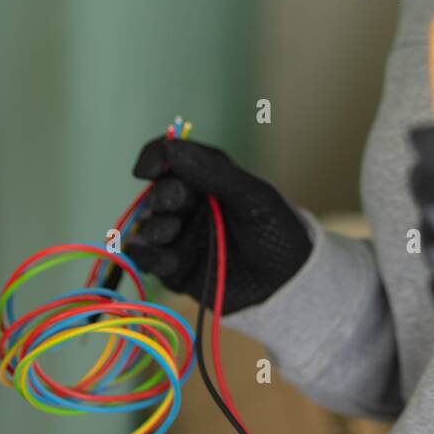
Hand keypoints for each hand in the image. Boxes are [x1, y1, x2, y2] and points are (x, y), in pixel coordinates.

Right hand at [127, 136, 312, 314]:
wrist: (287, 286)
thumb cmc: (277, 233)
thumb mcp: (254, 197)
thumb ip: (215, 172)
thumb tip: (172, 146)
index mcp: (208, 178)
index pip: (171, 157)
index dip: (155, 158)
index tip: (147, 169)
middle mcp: (189, 205)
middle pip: (158, 191)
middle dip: (163, 195)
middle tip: (180, 203)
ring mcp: (180, 236)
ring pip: (147, 225)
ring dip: (153, 226)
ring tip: (172, 231)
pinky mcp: (173, 269)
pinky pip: (146, 259)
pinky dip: (146, 255)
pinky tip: (164, 258)